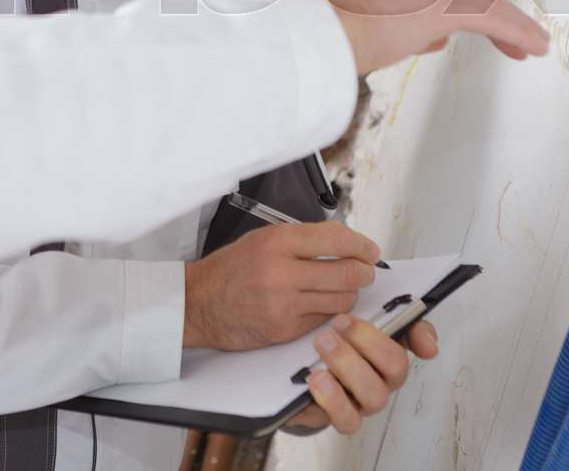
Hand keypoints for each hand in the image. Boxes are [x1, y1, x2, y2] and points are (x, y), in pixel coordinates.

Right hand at [183, 222, 380, 349]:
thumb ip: (302, 240)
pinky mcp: (285, 329)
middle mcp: (282, 271)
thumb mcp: (262, 239)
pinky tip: (318, 304)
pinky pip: (323, 320)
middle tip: (364, 271)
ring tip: (340, 288)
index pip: (337, 239)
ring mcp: (284, 303)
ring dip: (349, 294)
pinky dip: (327, 312)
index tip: (370, 251)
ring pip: (341, 299)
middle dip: (364, 273)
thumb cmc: (230, 269)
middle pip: (348, 272)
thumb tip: (345, 242)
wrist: (198, 303)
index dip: (362, 245)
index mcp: (277, 241)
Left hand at [284, 317, 439, 434]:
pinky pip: (348, 421)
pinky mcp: (340, 416)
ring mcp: (363, 400)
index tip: (417, 332)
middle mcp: (381, 377)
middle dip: (369, 342)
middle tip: (339, 323)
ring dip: (350, 366)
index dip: (422, 337)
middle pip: (396, 367)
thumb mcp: (345, 320)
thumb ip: (372, 310)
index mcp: (386, 349)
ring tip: (323, 343)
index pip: (416, 340)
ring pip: (375, 395)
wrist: (297, 375)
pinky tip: (316, 379)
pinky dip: (334, 401)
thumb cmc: (329, 346)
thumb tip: (409, 323)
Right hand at [319, 0, 549, 74]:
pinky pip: (491, 21)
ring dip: (514, 29)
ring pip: (487, 7)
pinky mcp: (443, 9)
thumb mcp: (365, 26)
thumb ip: (405, 32)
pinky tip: (534, 49)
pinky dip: (517, 35)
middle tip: (526, 31)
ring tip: (536, 46)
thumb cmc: (329, 37)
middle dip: (501, 15)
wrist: (322, 36)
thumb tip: (437, 42)